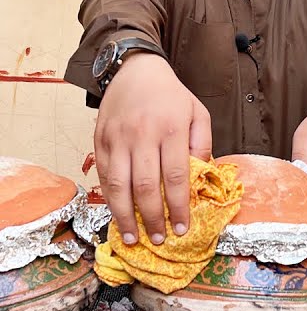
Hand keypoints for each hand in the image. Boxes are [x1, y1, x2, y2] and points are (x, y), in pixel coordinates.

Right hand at [93, 53, 212, 245]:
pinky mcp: (99, 141)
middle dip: (152, 218)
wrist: (135, 71)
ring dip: (125, 216)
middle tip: (160, 240)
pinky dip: (109, 200)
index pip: (176, 177)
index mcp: (171, 130)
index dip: (179, 207)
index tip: (182, 229)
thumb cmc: (172, 96)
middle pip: (146, 186)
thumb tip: (201, 177)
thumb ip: (202, 145)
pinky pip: (102, 176)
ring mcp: (117, 139)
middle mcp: (142, 136)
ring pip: (118, 186)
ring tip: (133, 238)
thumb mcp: (198, 114)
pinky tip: (117, 215)